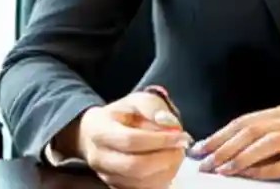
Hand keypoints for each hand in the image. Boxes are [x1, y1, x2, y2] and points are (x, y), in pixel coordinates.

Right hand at [57, 91, 192, 188]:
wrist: (101, 130)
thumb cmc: (122, 114)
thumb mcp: (136, 100)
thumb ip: (152, 108)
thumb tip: (168, 124)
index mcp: (98, 129)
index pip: (131, 140)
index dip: (159, 140)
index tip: (181, 136)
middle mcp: (98, 156)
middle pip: (135, 166)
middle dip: (165, 158)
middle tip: (181, 148)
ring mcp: (106, 175)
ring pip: (140, 182)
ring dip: (166, 170)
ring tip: (176, 155)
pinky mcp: (116, 186)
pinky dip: (160, 179)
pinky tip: (168, 165)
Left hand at [188, 105, 279, 180]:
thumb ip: (273, 135)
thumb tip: (240, 149)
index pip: (244, 122)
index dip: (220, 134)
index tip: (200, 147)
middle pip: (250, 131)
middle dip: (222, 146)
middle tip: (202, 161)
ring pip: (265, 144)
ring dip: (240, 157)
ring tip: (221, 169)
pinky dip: (266, 168)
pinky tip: (251, 175)